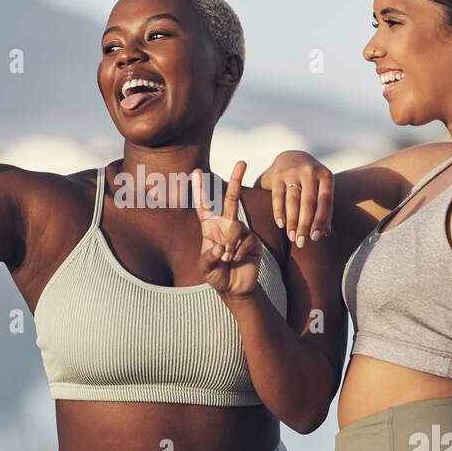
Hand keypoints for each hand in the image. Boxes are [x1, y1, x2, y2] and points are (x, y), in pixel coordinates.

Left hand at [193, 162, 262, 298]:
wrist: (235, 289)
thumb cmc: (217, 276)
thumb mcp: (205, 268)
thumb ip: (207, 258)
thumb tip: (220, 247)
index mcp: (210, 228)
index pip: (204, 206)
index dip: (201, 190)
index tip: (197, 172)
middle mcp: (226, 226)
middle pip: (231, 199)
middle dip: (236, 180)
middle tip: (242, 162)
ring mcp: (242, 232)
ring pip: (236, 227)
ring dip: (230, 244)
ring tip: (226, 259)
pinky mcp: (254, 241)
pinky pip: (247, 239)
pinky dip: (240, 250)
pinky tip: (236, 259)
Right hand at [267, 150, 332, 246]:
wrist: (291, 157)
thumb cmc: (310, 180)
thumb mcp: (321, 189)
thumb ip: (324, 209)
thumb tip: (325, 233)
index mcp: (326, 176)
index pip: (324, 201)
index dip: (320, 221)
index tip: (315, 238)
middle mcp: (310, 171)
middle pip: (308, 202)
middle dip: (304, 225)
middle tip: (301, 242)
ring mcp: (293, 171)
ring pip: (293, 201)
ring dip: (292, 221)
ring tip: (291, 237)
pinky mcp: (278, 174)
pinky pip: (278, 196)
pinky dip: (279, 211)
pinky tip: (281, 224)